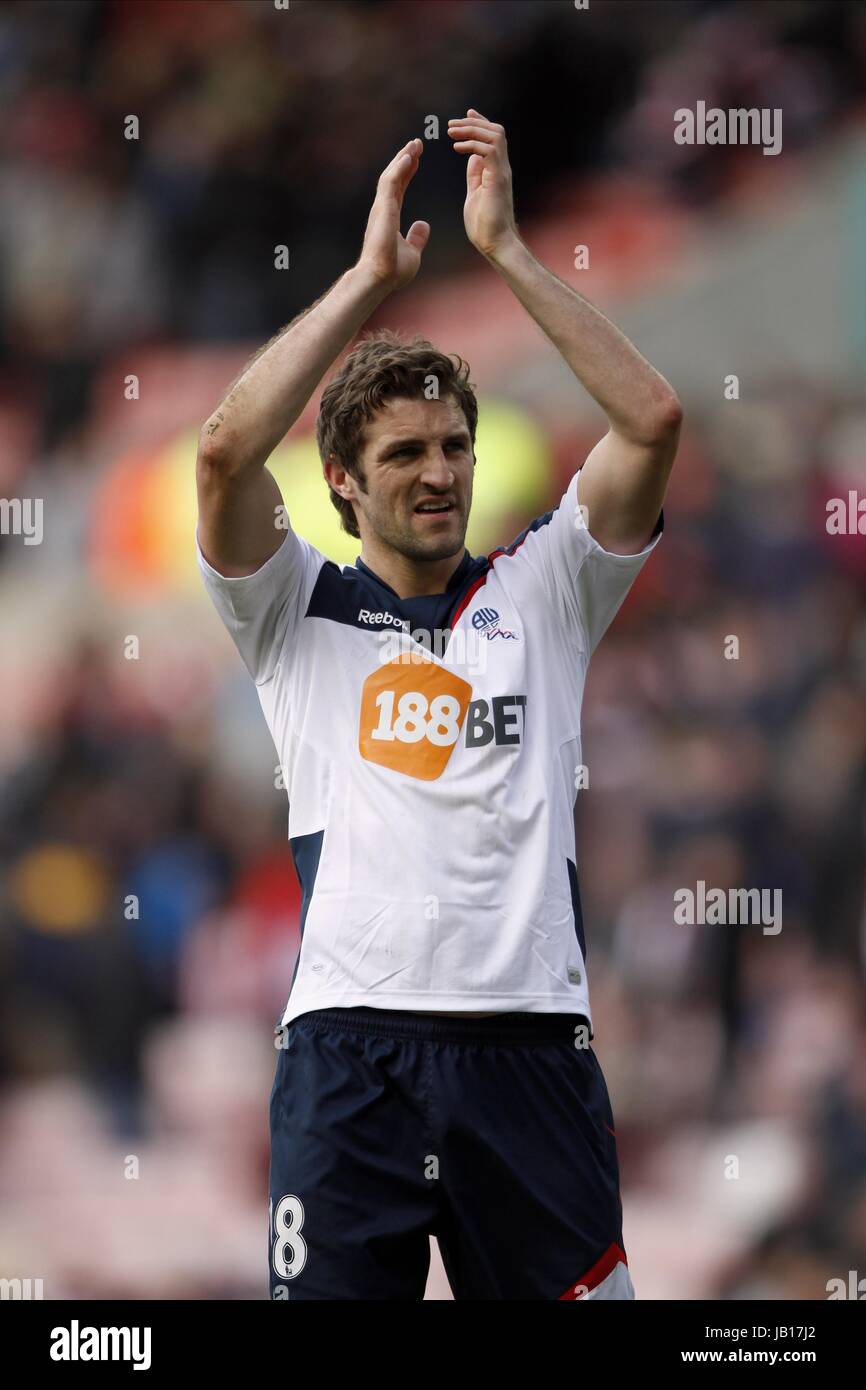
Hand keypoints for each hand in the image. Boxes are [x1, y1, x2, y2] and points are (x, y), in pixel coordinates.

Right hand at [357, 139, 429, 291]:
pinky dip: (399, 167)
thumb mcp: (412, 252)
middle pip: (394, 177)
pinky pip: (390, 182)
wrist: (379, 278)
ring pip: (391, 175)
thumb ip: (417, 237)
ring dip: (402, 158)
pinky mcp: (382, 209)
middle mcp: (383, 209)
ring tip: (414, 144)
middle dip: (405, 159)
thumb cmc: (392, 270)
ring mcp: (381, 207)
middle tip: (417, 143)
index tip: (417, 158)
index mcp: (390, 216)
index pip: (399, 188)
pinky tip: (409, 156)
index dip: (408, 172)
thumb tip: (424, 225)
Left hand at [447, 110, 518, 259]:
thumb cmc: (485, 227)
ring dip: (472, 129)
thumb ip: (475, 175)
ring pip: (494, 135)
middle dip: (473, 122)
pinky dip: (473, 144)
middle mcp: (501, 168)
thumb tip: (472, 159)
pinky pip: (489, 150)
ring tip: (452, 132)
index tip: (465, 116)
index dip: (479, 124)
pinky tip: (457, 148)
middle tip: (451, 125)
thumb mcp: (475, 193)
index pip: (492, 138)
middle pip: (495, 131)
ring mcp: (501, 172)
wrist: (496, 245)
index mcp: (495, 171)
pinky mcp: (498, 179)